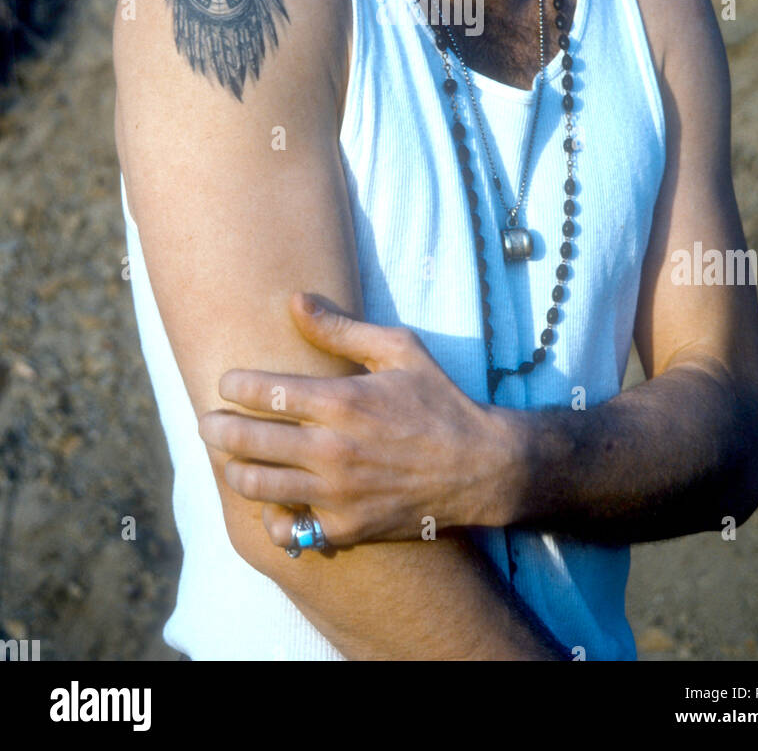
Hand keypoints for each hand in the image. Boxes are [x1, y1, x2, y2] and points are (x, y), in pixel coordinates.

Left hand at [198, 293, 520, 548]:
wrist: (480, 468)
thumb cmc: (438, 400)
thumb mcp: (398, 349)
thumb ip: (340, 328)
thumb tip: (294, 300)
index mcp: (342, 401)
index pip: (265, 392)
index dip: (234, 386)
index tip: (225, 382)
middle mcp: (332, 450)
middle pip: (248, 441)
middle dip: (217, 429)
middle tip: (205, 421)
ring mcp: (336, 493)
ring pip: (257, 486)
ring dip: (233, 470)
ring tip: (227, 457)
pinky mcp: (345, 528)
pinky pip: (288, 529)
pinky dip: (271, 516)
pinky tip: (268, 500)